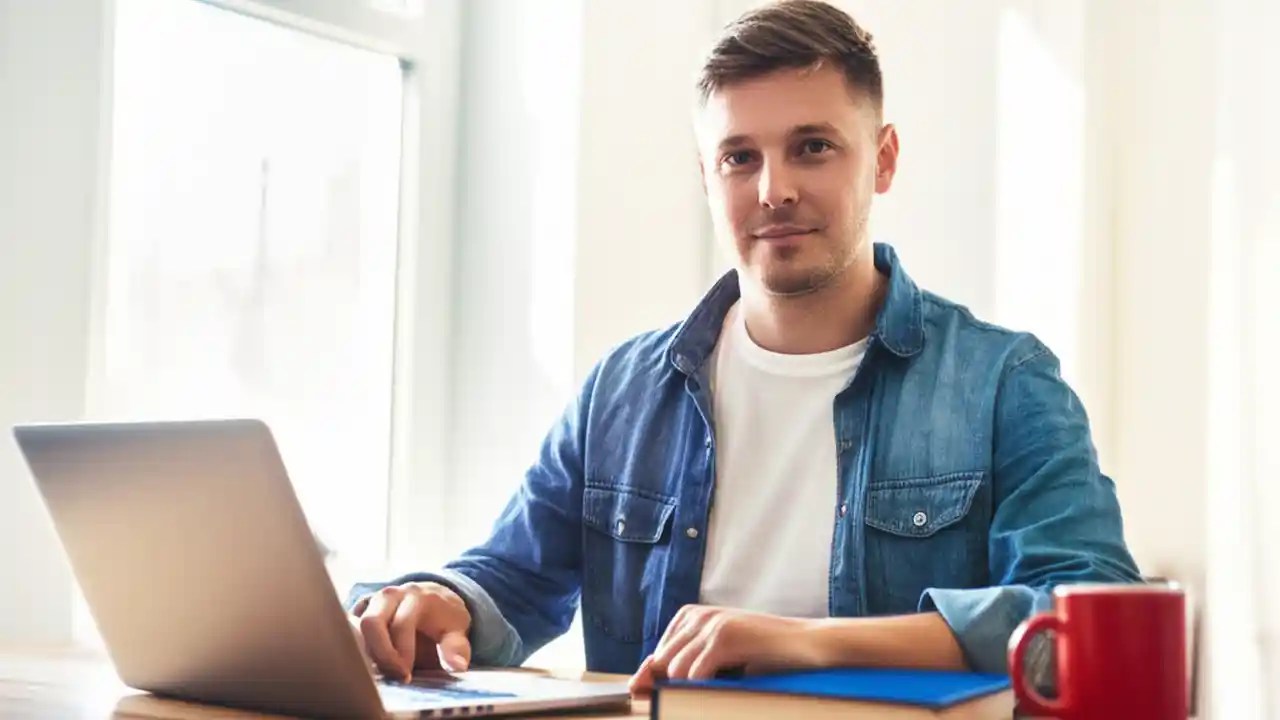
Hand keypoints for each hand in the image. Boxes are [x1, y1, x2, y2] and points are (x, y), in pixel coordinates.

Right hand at [349, 582, 472, 681]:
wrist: (437, 598)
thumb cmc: (446, 618)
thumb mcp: (457, 631)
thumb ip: (456, 648)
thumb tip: (457, 667)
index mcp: (415, 597)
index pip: (401, 625)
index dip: (401, 654)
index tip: (406, 676)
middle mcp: (390, 595)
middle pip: (371, 623)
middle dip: (379, 654)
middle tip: (392, 675)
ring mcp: (372, 600)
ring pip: (355, 626)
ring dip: (365, 652)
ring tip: (382, 671)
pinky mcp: (360, 609)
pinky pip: (348, 627)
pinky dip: (354, 646)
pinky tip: (369, 662)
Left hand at [628, 605, 823, 695]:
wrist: (805, 643)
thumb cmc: (764, 653)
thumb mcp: (721, 655)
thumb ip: (685, 665)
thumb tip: (641, 683)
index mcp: (691, 615)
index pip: (657, 655)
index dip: (656, 680)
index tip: (659, 696)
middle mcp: (696, 615)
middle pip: (660, 663)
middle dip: (666, 688)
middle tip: (683, 702)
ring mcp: (710, 624)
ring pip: (674, 671)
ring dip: (685, 691)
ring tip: (710, 696)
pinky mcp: (724, 637)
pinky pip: (694, 674)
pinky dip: (699, 690)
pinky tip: (716, 694)